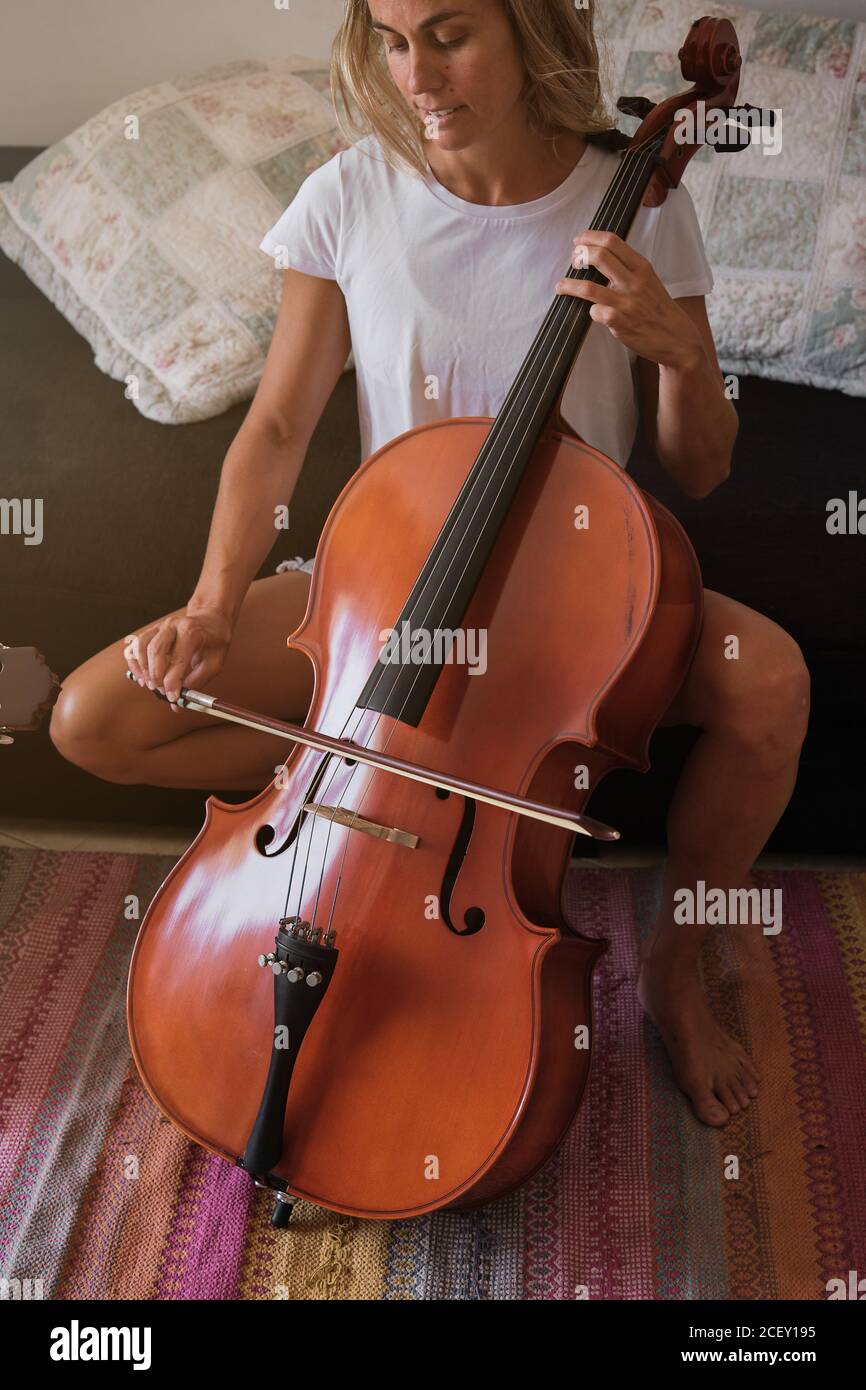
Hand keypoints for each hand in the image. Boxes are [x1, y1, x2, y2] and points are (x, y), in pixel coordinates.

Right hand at [123, 607, 232, 711]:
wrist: (211, 617)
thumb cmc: (215, 640)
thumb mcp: (215, 662)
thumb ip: (197, 682)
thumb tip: (179, 702)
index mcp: (192, 631)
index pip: (178, 658)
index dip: (173, 681)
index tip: (173, 697)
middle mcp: (173, 625)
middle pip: (156, 650)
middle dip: (157, 676)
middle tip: (163, 692)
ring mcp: (161, 626)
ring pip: (142, 646)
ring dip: (144, 669)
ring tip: (151, 685)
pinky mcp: (153, 630)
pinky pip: (137, 645)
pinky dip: (135, 662)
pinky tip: (142, 676)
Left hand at [555, 229, 703, 370]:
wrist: (677, 339)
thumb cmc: (659, 310)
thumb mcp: (649, 281)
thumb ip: (628, 269)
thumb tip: (601, 257)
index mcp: (642, 267)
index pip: (612, 241)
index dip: (590, 238)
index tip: (579, 241)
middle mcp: (634, 282)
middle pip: (599, 256)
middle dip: (579, 255)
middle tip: (572, 261)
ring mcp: (626, 303)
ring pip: (589, 287)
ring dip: (569, 285)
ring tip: (561, 286)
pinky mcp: (620, 323)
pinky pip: (594, 312)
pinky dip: (590, 311)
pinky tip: (593, 313)